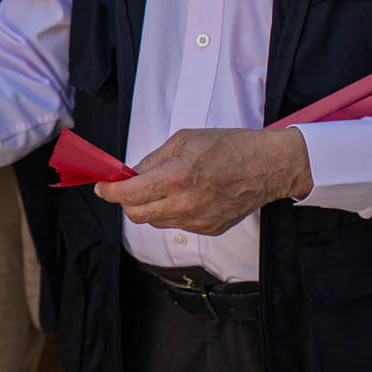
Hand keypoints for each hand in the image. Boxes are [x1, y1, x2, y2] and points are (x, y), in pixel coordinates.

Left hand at [97, 128, 311, 235]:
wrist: (269, 166)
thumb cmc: (230, 146)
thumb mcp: (184, 140)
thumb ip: (152, 160)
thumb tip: (129, 174)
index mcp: (177, 178)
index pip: (129, 195)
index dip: (110, 192)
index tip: (102, 187)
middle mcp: (185, 205)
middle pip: (137, 215)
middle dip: (127, 201)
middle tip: (129, 186)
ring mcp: (198, 221)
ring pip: (156, 221)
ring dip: (150, 206)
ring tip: (165, 186)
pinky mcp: (209, 230)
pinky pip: (178, 224)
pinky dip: (173, 211)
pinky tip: (187, 195)